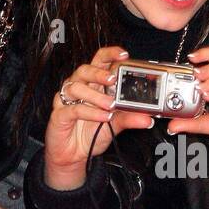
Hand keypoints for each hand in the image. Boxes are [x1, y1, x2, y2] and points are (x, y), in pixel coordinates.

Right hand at [41, 45, 157, 189]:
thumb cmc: (91, 133)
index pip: (99, 61)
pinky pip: (73, 109)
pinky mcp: (59, 115)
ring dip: (96, 96)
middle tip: (112, 79)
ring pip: (77, 87)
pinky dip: (90, 112)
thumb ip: (129, 118)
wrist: (73, 155)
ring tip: (110, 105)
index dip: (110, 54)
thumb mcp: (115, 125)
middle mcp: (79, 88)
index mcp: (93, 85)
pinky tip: (102, 116)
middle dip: (99, 73)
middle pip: (85, 70)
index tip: (124, 55)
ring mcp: (67, 100)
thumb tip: (148, 118)